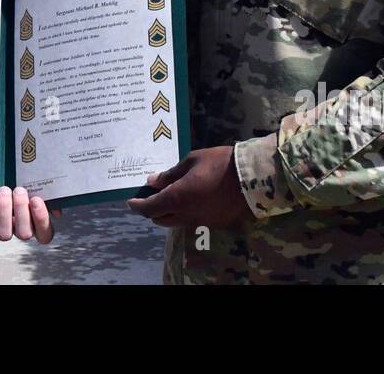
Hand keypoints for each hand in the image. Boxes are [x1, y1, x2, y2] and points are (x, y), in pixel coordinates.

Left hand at [0, 186, 55, 243]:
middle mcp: (19, 229)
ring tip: (4, 190)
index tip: (36, 199)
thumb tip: (56, 211)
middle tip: (19, 190)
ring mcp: (1, 229)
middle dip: (21, 211)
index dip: (41, 220)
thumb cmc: (20, 178)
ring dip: (4, 210)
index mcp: (35, 222)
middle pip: (24, 234)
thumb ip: (49, 195)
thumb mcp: (37, 183)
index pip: (45, 235)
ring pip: (4, 234)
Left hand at [126, 147, 251, 229]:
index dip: (137, 206)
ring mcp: (200, 221)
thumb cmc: (219, 163)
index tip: (130, 202)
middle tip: (151, 196)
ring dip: (168, 212)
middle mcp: (186, 214)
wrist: (252, 178)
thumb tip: (152, 181)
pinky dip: (185, 212)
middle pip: (160, 219)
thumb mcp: (191, 161)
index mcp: (177, 198)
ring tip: (170, 196)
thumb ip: (170, 174)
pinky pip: (192, 220)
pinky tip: (191, 199)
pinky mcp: (214, 223)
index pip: (149, 209)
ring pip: (176, 222)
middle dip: (152, 209)